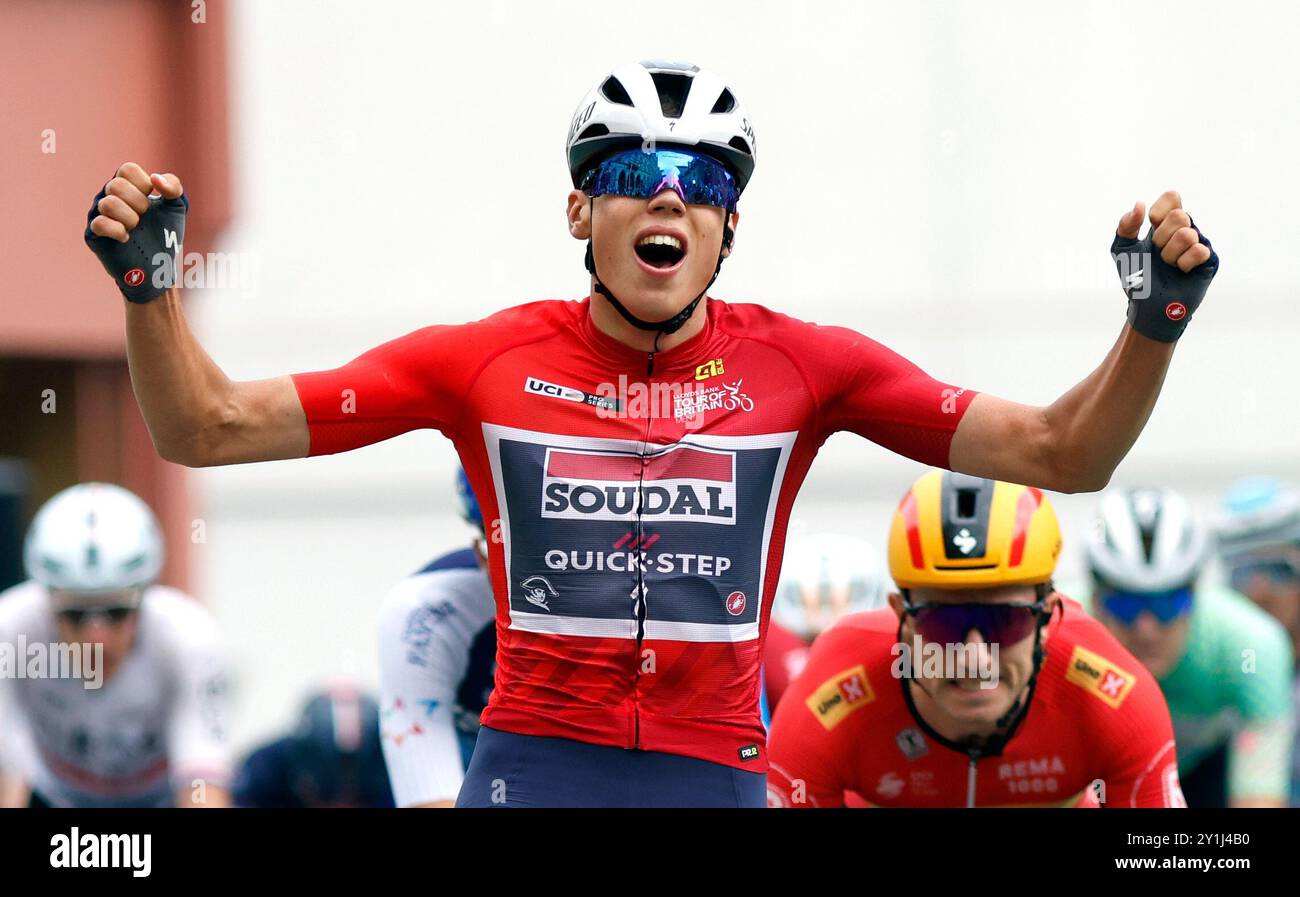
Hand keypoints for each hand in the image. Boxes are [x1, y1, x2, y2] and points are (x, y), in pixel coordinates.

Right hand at [85, 162, 188, 302]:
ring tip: (136, 228)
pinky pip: (100, 223)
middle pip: (116, 185)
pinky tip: (126, 238)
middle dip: (139, 203)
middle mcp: (108, 196)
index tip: (152, 201)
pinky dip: (118, 231)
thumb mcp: (177, 207)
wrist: (160, 265)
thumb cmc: (166, 234)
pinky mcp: (94, 234)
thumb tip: (155, 177)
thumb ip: (173, 187)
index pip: (127, 169)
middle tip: (145, 217)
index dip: (144, 184)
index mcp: (126, 186)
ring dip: (130, 218)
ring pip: (108, 203)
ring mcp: (98, 214)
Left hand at [1110, 190, 1218, 341]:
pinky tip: (1181, 271)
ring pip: (1187, 234)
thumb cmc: (1136, 278)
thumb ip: (1126, 225)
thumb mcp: (1122, 250)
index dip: (1160, 210)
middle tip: (1158, 253)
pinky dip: (1183, 263)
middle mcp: (1184, 229)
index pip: (1172, 197)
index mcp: (1165, 223)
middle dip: (1161, 238)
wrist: (1146, 305)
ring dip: (1170, 254)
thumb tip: (1140, 204)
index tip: (1151, 226)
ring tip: (1168, 265)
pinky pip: (1199, 251)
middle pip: (1180, 215)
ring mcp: (1198, 243)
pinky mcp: (1208, 260)